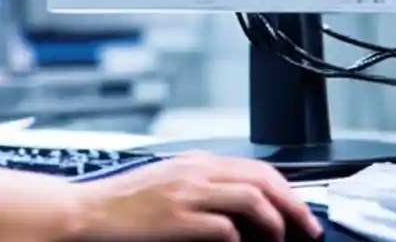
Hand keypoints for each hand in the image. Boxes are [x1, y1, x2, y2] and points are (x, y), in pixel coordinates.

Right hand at [71, 153, 322, 240]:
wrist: (89, 211)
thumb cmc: (124, 203)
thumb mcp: (168, 182)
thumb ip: (202, 184)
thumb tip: (244, 202)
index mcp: (195, 162)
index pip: (257, 168)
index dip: (287, 191)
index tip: (300, 213)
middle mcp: (195, 172)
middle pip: (263, 179)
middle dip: (294, 206)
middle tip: (306, 230)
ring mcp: (186, 193)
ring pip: (252, 198)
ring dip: (274, 223)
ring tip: (278, 241)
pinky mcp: (177, 218)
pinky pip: (224, 227)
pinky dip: (239, 239)